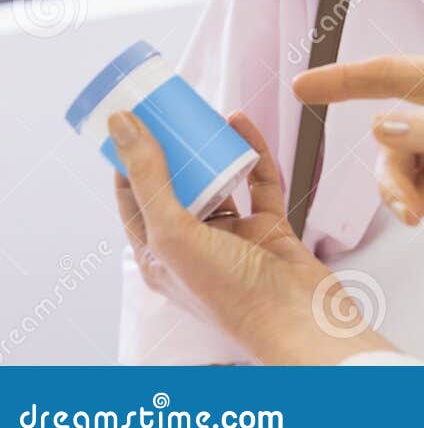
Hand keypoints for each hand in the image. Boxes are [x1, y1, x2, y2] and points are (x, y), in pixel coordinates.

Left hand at [113, 109, 397, 365]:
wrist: (297, 317)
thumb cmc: (228, 292)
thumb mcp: (173, 232)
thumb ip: (149, 178)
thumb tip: (122, 126)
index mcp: (159, 256)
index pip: (134, 199)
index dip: (129, 159)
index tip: (131, 120)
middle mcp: (193, 245)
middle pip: (178, 186)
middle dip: (174, 148)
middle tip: (172, 110)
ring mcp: (234, 236)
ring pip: (220, 182)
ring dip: (213, 149)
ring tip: (206, 114)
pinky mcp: (270, 227)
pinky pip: (260, 182)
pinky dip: (253, 153)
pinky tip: (243, 127)